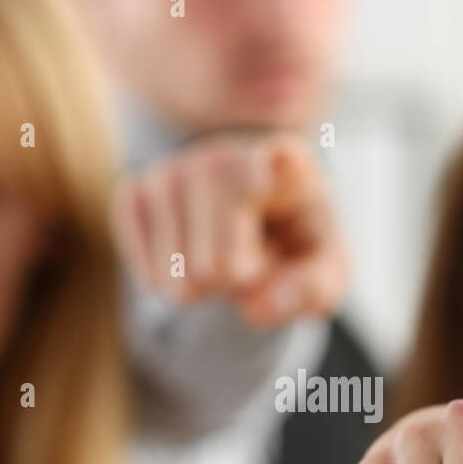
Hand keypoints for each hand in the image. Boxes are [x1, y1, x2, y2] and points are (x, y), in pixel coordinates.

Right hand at [112, 132, 347, 326]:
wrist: (255, 225)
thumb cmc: (295, 246)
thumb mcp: (325, 272)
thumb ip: (312, 290)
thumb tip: (258, 307)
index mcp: (291, 167)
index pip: (280, 161)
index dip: (271, 168)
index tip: (283, 164)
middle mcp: (227, 156)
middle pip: (219, 254)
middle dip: (233, 280)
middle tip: (250, 267)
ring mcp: (176, 169)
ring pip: (177, 268)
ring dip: (200, 287)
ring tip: (221, 262)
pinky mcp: (137, 191)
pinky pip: (142, 261)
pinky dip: (163, 282)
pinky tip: (183, 268)